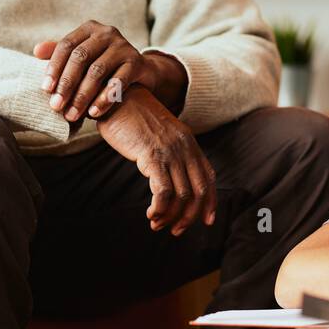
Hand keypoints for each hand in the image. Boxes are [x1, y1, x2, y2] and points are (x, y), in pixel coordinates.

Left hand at [34, 22, 185, 120]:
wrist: (141, 71)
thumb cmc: (103, 65)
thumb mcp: (83, 57)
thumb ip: (61, 53)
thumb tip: (37, 50)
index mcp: (89, 29)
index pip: (66, 46)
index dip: (54, 67)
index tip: (45, 89)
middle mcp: (107, 33)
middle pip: (81, 58)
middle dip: (66, 84)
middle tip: (56, 106)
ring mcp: (123, 46)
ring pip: (97, 71)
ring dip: (83, 95)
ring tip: (72, 114)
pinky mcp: (137, 62)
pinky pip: (118, 82)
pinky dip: (104, 99)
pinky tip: (94, 113)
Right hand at [95, 86, 216, 236]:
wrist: (117, 98)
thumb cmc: (132, 119)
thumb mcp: (159, 136)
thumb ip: (169, 154)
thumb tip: (169, 180)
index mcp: (189, 143)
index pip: (209, 178)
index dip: (210, 202)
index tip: (207, 221)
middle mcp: (185, 148)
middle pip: (199, 191)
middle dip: (190, 217)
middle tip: (176, 231)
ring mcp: (170, 152)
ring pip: (183, 196)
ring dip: (171, 217)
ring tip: (157, 224)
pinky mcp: (152, 156)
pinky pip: (164, 192)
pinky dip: (159, 209)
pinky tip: (150, 214)